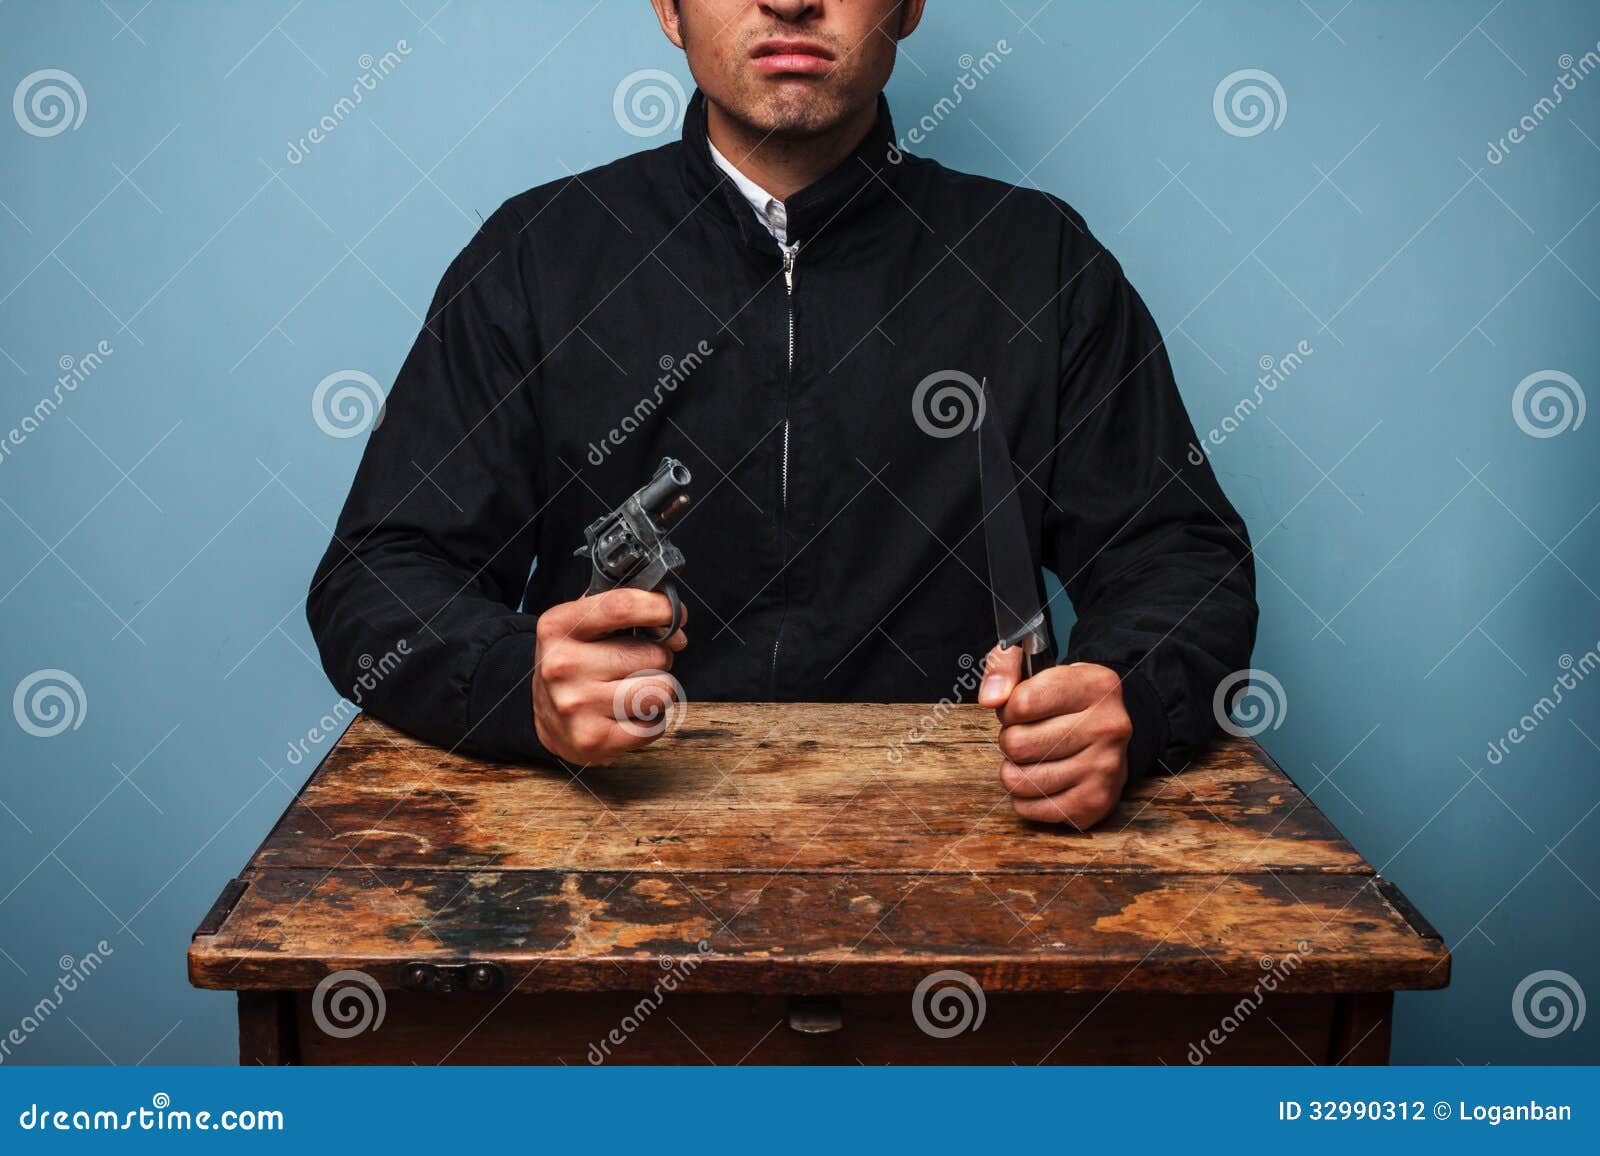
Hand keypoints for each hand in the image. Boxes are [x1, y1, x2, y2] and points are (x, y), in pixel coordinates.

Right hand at [532, 588, 686, 764]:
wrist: (544, 717)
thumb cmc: (575, 663)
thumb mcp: (585, 624)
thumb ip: (626, 613)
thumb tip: (676, 630)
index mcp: (559, 627)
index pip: (621, 607)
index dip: (660, 608)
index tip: (676, 614)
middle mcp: (564, 665)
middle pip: (654, 655)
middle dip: (659, 658)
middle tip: (637, 665)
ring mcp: (578, 705)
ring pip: (661, 690)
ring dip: (658, 691)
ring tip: (633, 690)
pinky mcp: (594, 739)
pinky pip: (654, 726)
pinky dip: (651, 721)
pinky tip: (627, 715)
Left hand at [977, 649, 1131, 828]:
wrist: (1107, 731)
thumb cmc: (1064, 699)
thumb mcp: (1037, 664)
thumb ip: (1004, 664)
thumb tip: (990, 698)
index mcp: (1094, 685)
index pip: (1022, 703)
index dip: (1008, 709)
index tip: (1020, 709)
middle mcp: (1107, 726)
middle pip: (1017, 744)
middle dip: (1010, 740)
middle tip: (1027, 735)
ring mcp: (1104, 768)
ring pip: (1019, 780)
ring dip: (1015, 770)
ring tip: (1034, 756)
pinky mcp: (1095, 802)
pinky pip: (1029, 809)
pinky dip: (1025, 797)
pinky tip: (1042, 779)